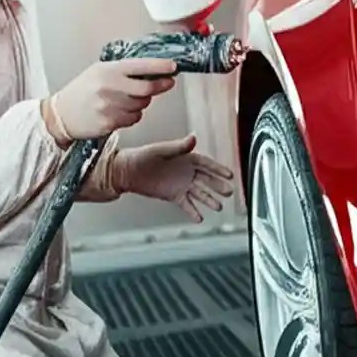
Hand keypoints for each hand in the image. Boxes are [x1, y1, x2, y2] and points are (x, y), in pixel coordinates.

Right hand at [43, 58, 176, 144]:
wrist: (61, 114)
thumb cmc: (82, 91)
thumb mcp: (99, 71)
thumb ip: (124, 70)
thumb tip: (154, 70)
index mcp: (108, 70)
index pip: (141, 66)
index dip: (161, 67)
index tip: (173, 67)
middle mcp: (110, 87)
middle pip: (148, 89)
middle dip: (161, 86)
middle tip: (166, 83)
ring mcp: (110, 106)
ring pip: (142, 105)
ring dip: (141, 102)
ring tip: (125, 99)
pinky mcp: (110, 122)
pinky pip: (133, 119)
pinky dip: (132, 116)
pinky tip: (118, 111)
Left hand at [113, 134, 234, 222]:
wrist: (127, 171)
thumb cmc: (142, 157)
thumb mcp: (161, 150)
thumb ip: (179, 147)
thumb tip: (193, 139)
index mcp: (186, 158)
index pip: (207, 164)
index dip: (219, 170)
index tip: (229, 175)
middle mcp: (186, 172)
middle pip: (207, 180)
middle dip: (218, 186)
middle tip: (229, 192)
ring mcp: (181, 184)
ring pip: (200, 193)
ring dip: (209, 200)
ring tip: (219, 207)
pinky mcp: (174, 195)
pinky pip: (187, 204)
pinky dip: (194, 211)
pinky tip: (200, 217)